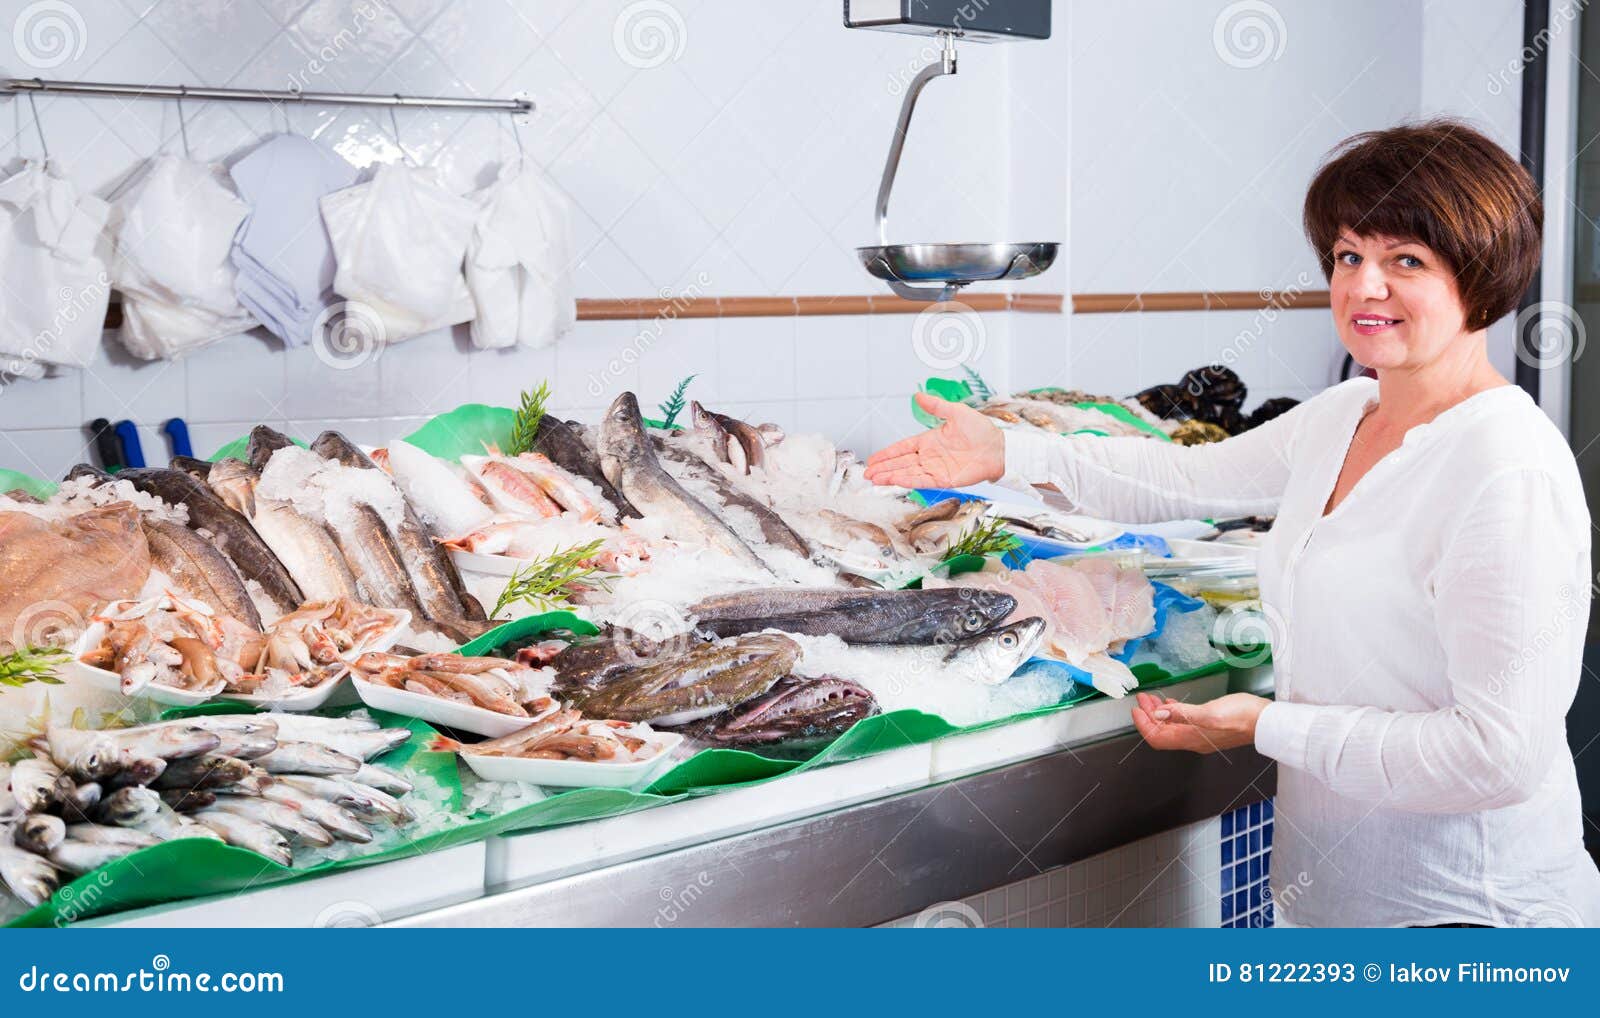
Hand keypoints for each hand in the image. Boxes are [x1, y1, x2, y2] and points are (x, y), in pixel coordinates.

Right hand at [863, 392, 1005, 487]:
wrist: (998, 448)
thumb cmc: (981, 430)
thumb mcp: (956, 412)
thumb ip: (936, 406)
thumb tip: (918, 396)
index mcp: (929, 440)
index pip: (902, 447)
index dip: (887, 453)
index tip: (873, 459)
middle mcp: (929, 456)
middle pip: (900, 462)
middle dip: (883, 468)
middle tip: (867, 473)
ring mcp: (935, 469)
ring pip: (907, 473)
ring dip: (890, 476)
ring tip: (874, 479)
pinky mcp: (943, 480)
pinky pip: (920, 480)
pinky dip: (906, 481)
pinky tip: (893, 481)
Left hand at [1130, 692, 1268, 753]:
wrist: (1266, 721)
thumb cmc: (1242, 717)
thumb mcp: (1209, 712)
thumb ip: (1183, 713)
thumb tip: (1160, 714)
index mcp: (1190, 738)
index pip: (1157, 737)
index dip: (1143, 724)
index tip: (1135, 709)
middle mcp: (1193, 740)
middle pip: (1162, 732)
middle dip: (1148, 716)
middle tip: (1142, 699)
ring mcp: (1201, 735)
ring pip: (1171, 727)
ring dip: (1159, 713)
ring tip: (1151, 698)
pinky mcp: (1209, 727)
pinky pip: (1184, 723)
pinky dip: (1174, 712)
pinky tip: (1172, 703)